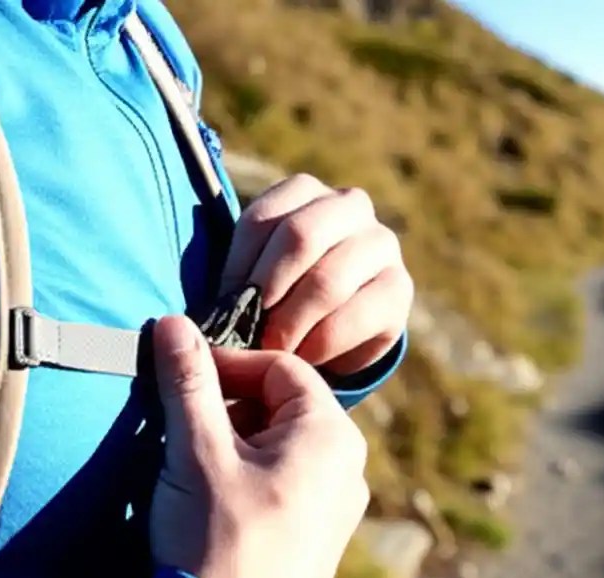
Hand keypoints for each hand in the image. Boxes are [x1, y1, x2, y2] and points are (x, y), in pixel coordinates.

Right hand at [149, 316, 369, 577]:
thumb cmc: (215, 540)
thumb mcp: (196, 450)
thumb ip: (187, 381)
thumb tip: (172, 324)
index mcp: (332, 437)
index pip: (280, 368)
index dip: (226, 363)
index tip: (180, 372)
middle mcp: (348, 471)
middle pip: (283, 408)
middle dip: (229, 405)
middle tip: (180, 421)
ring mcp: (337, 514)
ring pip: (281, 450)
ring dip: (234, 443)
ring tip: (189, 463)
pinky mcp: (316, 547)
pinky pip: (285, 489)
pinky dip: (247, 479)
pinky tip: (211, 502)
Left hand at [221, 174, 413, 376]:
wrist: (336, 329)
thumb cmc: (283, 296)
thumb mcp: (256, 277)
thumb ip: (237, 279)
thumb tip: (205, 313)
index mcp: (305, 191)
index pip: (261, 220)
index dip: (237, 269)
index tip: (221, 309)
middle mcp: (349, 205)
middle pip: (300, 237)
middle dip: (266, 293)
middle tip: (247, 334)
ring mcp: (381, 244)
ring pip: (327, 281)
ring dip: (291, 324)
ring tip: (271, 351)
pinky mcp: (399, 288)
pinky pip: (354, 317)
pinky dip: (320, 344)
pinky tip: (304, 359)